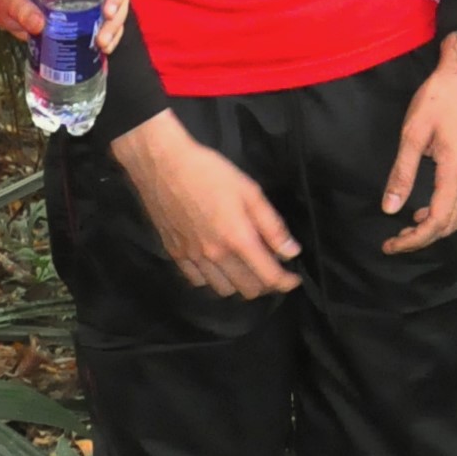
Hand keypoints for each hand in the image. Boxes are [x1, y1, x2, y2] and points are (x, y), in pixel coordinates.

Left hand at [0, 0, 132, 54]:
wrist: (11, 15)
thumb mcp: (13, 1)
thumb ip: (23, 10)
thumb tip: (39, 25)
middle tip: (108, 16)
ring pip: (119, 4)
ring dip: (117, 23)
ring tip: (102, 43)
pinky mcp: (92, 18)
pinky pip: (112, 25)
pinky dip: (114, 36)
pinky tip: (105, 48)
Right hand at [113, 112, 301, 295]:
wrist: (163, 165)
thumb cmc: (210, 172)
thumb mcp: (250, 191)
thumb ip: (272, 226)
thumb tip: (291, 252)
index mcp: (237, 238)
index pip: (268, 276)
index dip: (286, 282)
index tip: (293, 279)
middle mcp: (215, 255)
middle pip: (247, 289)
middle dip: (265, 284)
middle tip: (271, 269)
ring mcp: (193, 257)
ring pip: (223, 290)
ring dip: (239, 284)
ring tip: (245, 268)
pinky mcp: (175, 254)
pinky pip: (197, 281)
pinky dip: (213, 279)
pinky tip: (218, 265)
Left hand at [383, 32, 456, 252]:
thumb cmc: (441, 97)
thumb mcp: (414, 133)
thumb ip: (402, 173)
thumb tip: (390, 208)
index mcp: (456, 172)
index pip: (437, 222)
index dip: (413, 240)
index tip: (390, 244)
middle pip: (451, 225)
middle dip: (424, 239)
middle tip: (396, 239)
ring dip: (437, 227)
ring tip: (409, 225)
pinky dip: (447, 212)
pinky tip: (427, 204)